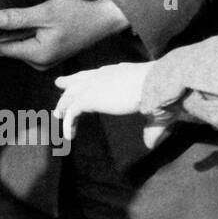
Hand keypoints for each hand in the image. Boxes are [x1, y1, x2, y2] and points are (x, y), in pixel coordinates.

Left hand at [0, 0, 129, 69]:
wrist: (101, 20)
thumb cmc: (75, 15)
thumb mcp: (44, 13)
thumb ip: (17, 18)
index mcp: (37, 56)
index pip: (2, 49)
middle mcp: (38, 64)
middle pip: (9, 49)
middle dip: (6, 33)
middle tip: (11, 13)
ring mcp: (44, 62)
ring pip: (18, 48)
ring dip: (17, 33)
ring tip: (26, 17)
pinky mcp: (48, 57)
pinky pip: (28, 47)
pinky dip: (26, 36)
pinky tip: (34, 24)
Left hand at [53, 61, 171, 148]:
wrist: (155, 84)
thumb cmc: (160, 92)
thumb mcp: (154, 108)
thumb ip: (151, 127)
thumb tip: (150, 144)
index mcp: (116, 73)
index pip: (96, 74)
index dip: (87, 78)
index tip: (83, 80)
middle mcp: (102, 75)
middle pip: (79, 79)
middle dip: (69, 84)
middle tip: (59, 84)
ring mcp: (93, 86)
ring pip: (71, 95)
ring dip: (63, 105)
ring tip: (57, 115)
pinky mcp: (89, 98)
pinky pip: (72, 112)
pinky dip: (69, 123)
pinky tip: (70, 135)